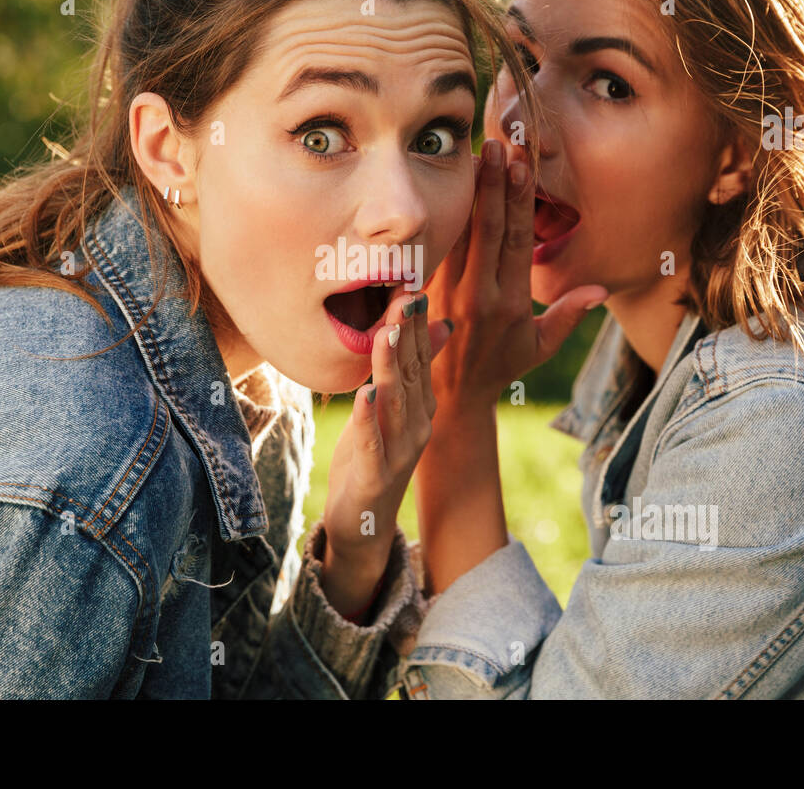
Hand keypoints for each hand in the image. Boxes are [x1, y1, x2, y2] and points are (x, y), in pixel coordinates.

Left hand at [319, 292, 451, 617]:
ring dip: (391, 367)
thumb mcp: (394, 407)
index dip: (415, 321)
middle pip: (412, 372)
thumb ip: (414, 367)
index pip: (420, 356)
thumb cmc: (374, 456)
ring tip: (387, 334)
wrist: (363, 522)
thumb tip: (439, 323)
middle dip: (407, 333)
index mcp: (421, 405)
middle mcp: (417, 424)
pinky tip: (364, 395)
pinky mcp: (376, 474)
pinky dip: (368, 419)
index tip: (412, 282)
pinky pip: (373, 443)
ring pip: (396, 402)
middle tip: (404, 294)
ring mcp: (400, 450)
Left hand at [426, 138, 606, 412]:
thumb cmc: (499, 367)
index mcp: (510, 302)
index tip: (522, 166)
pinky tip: (447, 187)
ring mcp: (449, 291)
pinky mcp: (425, 291)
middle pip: (489, 228)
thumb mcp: (539, 347)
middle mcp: (479, 293)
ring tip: (473, 154)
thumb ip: (568, 316)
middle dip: (494, 183)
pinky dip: (444, 215)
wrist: (449, 396)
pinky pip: (437, 247)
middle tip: (496, 144)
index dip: (520, 201)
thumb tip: (600, 289)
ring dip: (468, 192)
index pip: (518, 241)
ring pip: (461, 231)